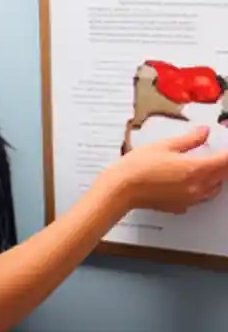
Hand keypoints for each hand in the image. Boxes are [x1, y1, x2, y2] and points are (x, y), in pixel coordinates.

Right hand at [105, 126, 227, 213]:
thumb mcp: (163, 145)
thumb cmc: (137, 167)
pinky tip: (193, 182)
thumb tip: (203, 132)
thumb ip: (189, 139)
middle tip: (220, 155)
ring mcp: (190, 199)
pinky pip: (201, 198)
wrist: (122, 188)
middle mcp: (197, 186)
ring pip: (215, 189)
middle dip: (224, 164)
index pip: (225, 160)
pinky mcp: (181, 206)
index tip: (227, 147)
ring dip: (217, 177)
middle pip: (223, 175)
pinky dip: (203, 189)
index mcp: (195, 169)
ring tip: (210, 167)